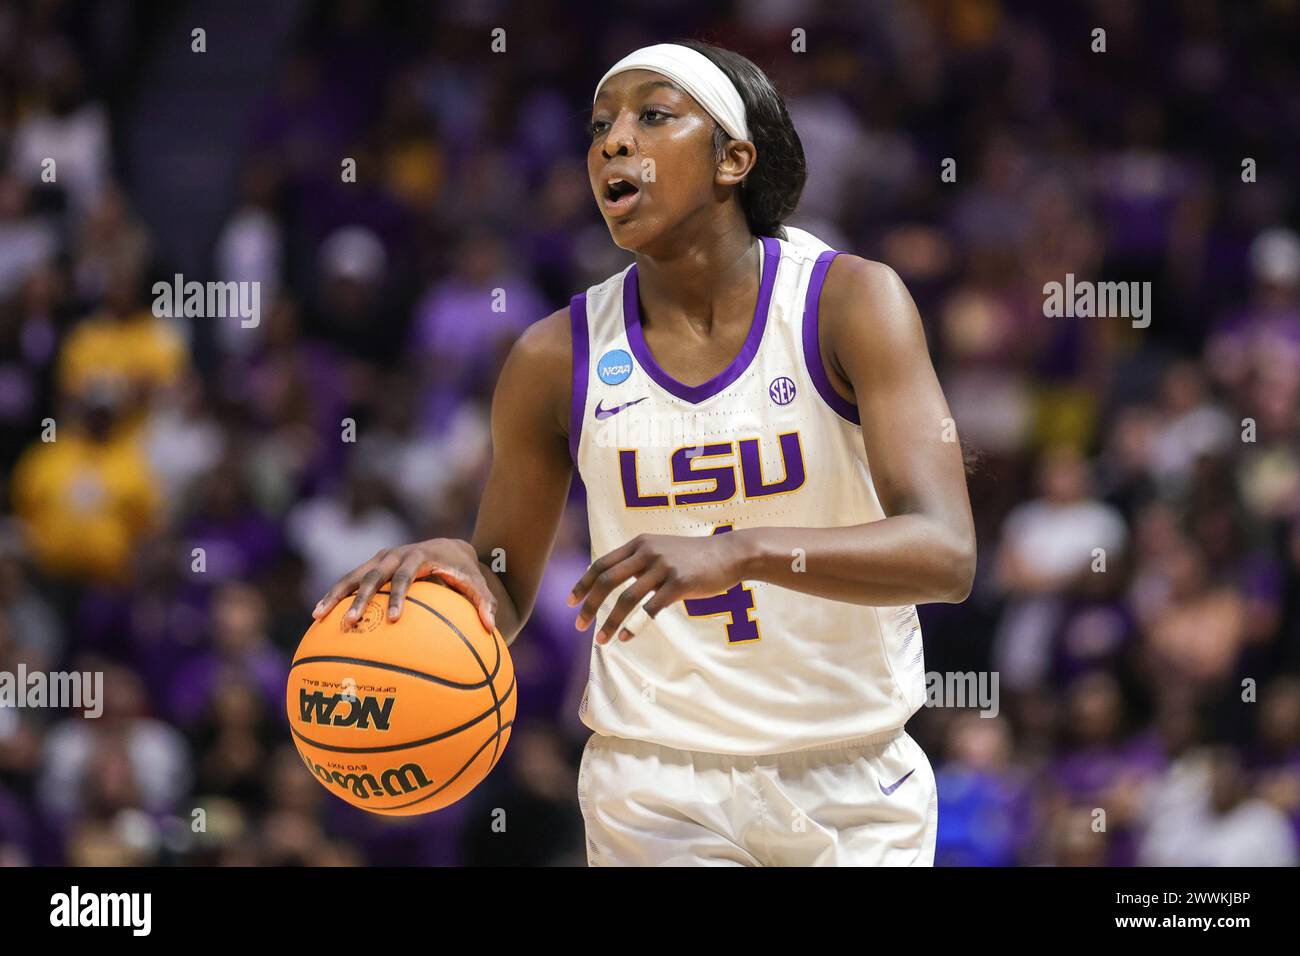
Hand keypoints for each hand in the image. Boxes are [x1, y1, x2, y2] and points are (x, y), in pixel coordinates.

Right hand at [312, 538, 496, 630]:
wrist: (449, 548)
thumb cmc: (465, 572)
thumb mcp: (478, 584)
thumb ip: (485, 603)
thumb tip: (492, 628)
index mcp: (420, 557)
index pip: (408, 577)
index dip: (400, 596)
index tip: (396, 619)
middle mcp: (396, 555)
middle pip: (375, 576)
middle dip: (362, 599)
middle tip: (351, 623)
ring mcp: (380, 559)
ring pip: (354, 576)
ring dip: (337, 595)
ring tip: (319, 617)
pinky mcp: (371, 566)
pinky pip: (349, 581)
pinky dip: (334, 595)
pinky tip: (319, 616)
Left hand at [567, 532, 748, 643]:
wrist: (731, 554)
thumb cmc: (695, 557)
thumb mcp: (663, 550)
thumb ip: (640, 561)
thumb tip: (614, 580)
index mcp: (639, 544)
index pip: (601, 564)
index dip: (582, 584)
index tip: (570, 602)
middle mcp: (647, 552)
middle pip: (607, 580)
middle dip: (589, 605)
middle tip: (578, 626)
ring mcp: (664, 566)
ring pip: (627, 598)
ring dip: (610, 622)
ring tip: (601, 641)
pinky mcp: (680, 583)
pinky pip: (651, 609)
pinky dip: (635, 626)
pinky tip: (626, 638)